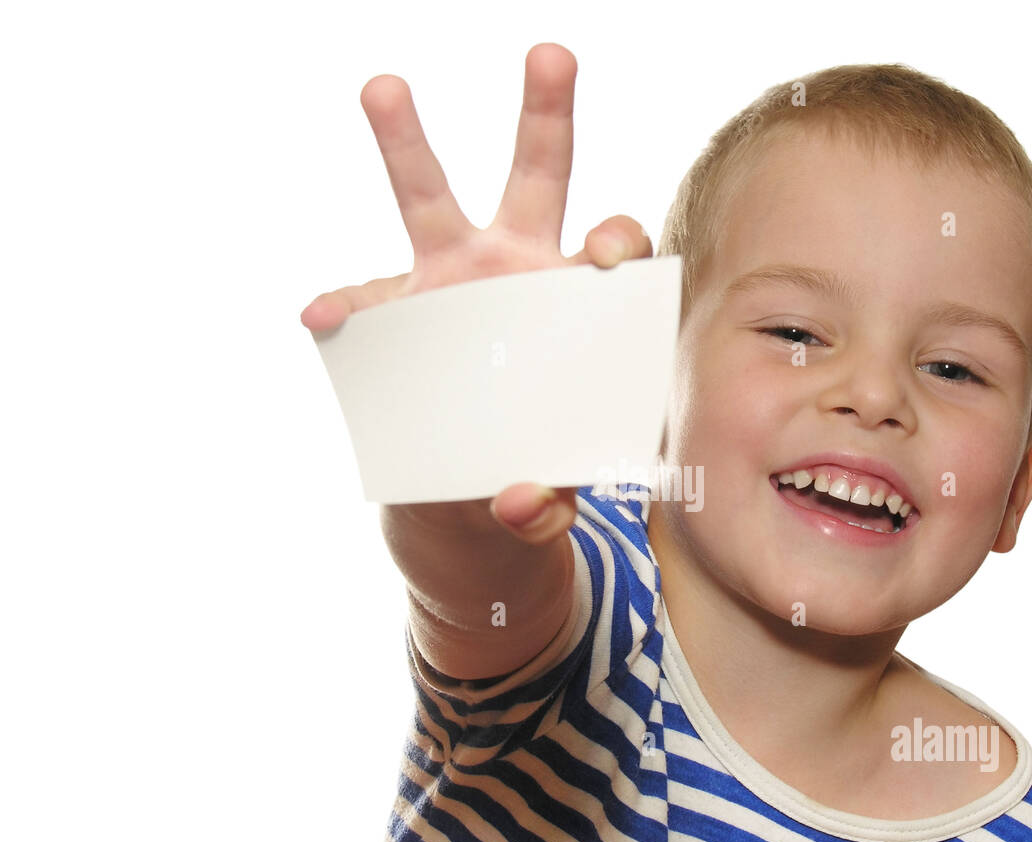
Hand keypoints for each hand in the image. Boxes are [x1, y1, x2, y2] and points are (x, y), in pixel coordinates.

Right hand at [301, 43, 651, 542]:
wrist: (469, 495)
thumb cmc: (531, 468)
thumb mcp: (548, 494)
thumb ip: (546, 506)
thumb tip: (529, 503)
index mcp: (575, 301)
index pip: (608, 251)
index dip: (617, 239)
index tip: (611, 250)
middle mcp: (518, 271)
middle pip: (537, 182)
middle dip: (546, 117)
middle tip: (553, 54)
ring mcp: (451, 282)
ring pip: (429, 199)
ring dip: (407, 142)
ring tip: (385, 87)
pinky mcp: (395, 314)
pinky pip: (365, 306)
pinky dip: (346, 311)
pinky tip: (325, 319)